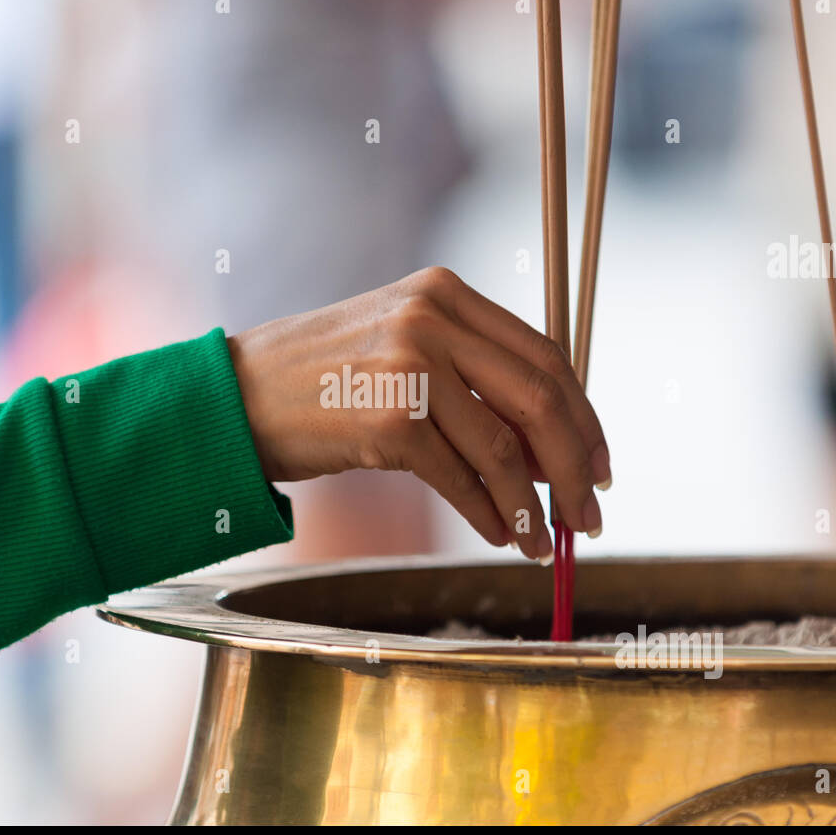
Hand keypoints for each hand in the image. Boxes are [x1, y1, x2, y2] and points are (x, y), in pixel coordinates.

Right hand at [227, 267, 610, 561]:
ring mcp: (409, 365)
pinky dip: (490, 514)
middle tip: (589, 514)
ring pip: (503, 446)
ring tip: (546, 542)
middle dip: (574, 465)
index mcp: (445, 293)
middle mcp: (432, 317)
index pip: (544, 355)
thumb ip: (472, 376)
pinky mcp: (387, 419)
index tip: (599, 463)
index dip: (583, 416)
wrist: (236, 397)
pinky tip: (503, 536)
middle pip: (539, 398)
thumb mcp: (400, 349)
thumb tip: (552, 448)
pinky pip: (461, 477)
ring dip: (534, 504)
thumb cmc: (321, 381)